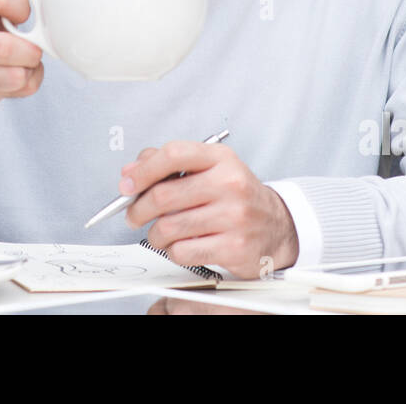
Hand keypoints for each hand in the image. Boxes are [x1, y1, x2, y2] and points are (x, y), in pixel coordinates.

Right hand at [0, 0, 44, 117]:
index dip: (23, 6)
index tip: (23, 15)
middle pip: (8, 47)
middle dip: (32, 48)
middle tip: (31, 45)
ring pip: (17, 75)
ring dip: (30, 67)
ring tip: (22, 60)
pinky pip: (19, 90)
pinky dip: (29, 82)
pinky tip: (16, 73)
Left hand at [120, 141, 298, 278]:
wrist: (277, 226)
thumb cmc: (236, 196)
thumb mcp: (210, 169)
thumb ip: (169, 165)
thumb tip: (130, 173)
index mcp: (221, 159)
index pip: (173, 154)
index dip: (143, 170)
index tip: (127, 185)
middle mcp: (230, 184)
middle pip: (164, 195)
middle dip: (138, 209)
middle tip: (133, 215)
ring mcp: (234, 216)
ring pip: (169, 227)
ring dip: (155, 235)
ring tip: (160, 233)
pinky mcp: (234, 246)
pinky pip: (182, 251)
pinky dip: (173, 251)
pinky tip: (182, 245)